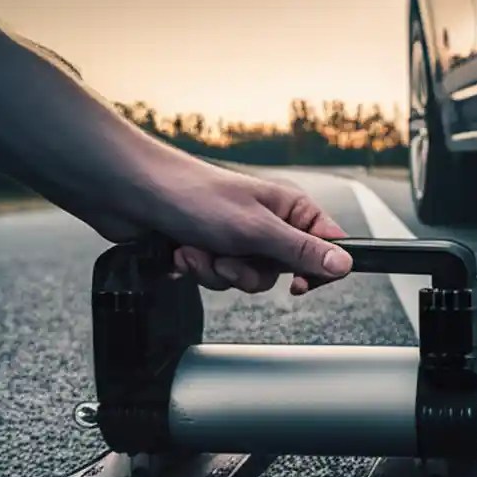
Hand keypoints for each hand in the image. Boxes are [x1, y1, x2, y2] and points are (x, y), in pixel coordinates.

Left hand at [105, 152, 353, 294]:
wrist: (131, 192)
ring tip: (198, 248)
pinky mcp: (211, 250)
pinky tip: (182, 250)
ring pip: (247, 280)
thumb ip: (302, 251)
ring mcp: (238, 238)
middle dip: (248, 272)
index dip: (316, 270)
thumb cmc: (192, 195)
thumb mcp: (256, 229)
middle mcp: (267, 223)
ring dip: (218, 271)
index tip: (299, 283)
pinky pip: (219, 280)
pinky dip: (198, 270)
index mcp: (289, 208)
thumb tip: (344, 264)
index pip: (327, 246)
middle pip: (282, 272)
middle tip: (229, 256)